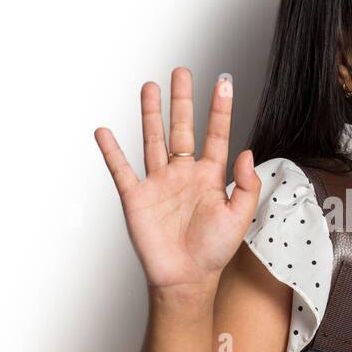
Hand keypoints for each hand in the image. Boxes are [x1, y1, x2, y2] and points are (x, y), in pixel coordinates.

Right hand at [94, 68, 260, 296]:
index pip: (216, 135)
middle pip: (182, 128)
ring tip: (150, 87)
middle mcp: (183, 174)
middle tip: (181, 72)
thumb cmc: (214, 252)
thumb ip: (247, 185)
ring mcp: (159, 183)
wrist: (186, 279)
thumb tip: (247, 152)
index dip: (220, 110)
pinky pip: (121, 169)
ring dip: (151, 114)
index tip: (223, 83)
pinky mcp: (137, 198)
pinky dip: (111, 151)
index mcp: (210, 177)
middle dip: (181, 100)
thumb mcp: (239, 217)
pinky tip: (104, 132)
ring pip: (153, 140)